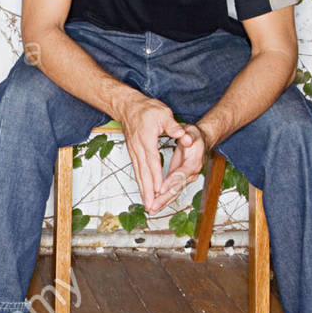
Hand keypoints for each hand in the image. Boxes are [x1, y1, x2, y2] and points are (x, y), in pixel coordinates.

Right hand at [116, 94, 185, 212]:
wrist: (128, 106)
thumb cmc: (147, 109)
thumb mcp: (163, 113)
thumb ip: (173, 126)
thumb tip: (183, 135)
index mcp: (146, 139)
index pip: (152, 160)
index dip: (156, 176)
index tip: (159, 189)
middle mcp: (138, 148)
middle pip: (143, 172)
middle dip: (147, 190)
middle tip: (150, 205)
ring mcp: (134, 151)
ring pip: (138, 173)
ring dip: (142, 189)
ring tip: (146, 204)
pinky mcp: (133, 153)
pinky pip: (136, 170)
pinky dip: (140, 182)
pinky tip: (143, 191)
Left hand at [150, 122, 212, 213]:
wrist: (200, 142)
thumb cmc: (194, 136)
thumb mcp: (192, 132)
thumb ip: (189, 136)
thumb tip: (187, 139)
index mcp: (193, 162)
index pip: (181, 174)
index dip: (171, 182)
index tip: (161, 189)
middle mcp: (191, 174)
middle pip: (177, 188)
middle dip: (164, 198)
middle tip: (153, 206)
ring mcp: (186, 179)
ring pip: (174, 193)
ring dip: (162, 202)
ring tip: (151, 209)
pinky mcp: (180, 181)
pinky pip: (172, 192)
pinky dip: (163, 200)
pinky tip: (154, 205)